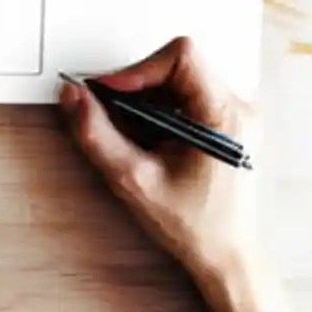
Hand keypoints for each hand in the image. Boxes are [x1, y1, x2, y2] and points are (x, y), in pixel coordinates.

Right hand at [60, 38, 298, 311]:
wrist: (225, 254)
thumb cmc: (194, 224)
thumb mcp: (134, 180)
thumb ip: (96, 134)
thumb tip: (72, 96)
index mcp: (226, 115)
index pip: (181, 56)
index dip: (137, 68)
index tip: (109, 91)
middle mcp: (238, 106)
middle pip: (176, 64)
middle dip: (136, 86)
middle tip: (113, 116)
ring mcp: (233, 112)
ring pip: (176, 78)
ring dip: (144, 99)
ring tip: (135, 136)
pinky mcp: (224, 120)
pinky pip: (183, 94)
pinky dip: (156, 109)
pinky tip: (150, 140)